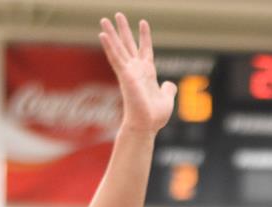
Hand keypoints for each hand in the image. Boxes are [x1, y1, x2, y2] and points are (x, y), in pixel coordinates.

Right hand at [99, 13, 176, 135]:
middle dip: (122, 30)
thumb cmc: (154, 117)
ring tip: (104, 19)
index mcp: (147, 73)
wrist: (146, 126)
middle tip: (116, 15)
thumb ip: (168, 90)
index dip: (144, 36)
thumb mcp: (167, 99)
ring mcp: (128, 72)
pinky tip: (102, 35)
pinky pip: (115, 58)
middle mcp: (136, 70)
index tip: (143, 22)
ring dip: (111, 33)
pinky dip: (109, 46)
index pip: (145, 49)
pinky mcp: (124, 75)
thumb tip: (170, 85)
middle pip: (128, 45)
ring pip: (118, 48)